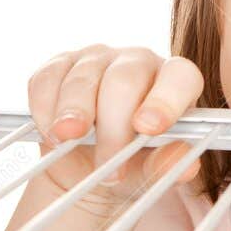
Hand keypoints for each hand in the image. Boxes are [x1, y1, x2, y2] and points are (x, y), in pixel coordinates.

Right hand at [26, 45, 205, 204]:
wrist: (91, 169)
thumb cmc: (135, 164)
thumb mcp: (153, 172)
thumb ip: (168, 166)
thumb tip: (184, 164)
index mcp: (175, 82)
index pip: (180, 77)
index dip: (165, 100)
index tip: (148, 128)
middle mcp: (139, 62)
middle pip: (124, 80)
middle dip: (112, 124)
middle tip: (106, 163)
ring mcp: (98, 59)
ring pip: (83, 78)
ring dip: (73, 113)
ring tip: (68, 142)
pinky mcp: (60, 65)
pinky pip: (48, 78)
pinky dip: (46, 108)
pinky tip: (51, 132)